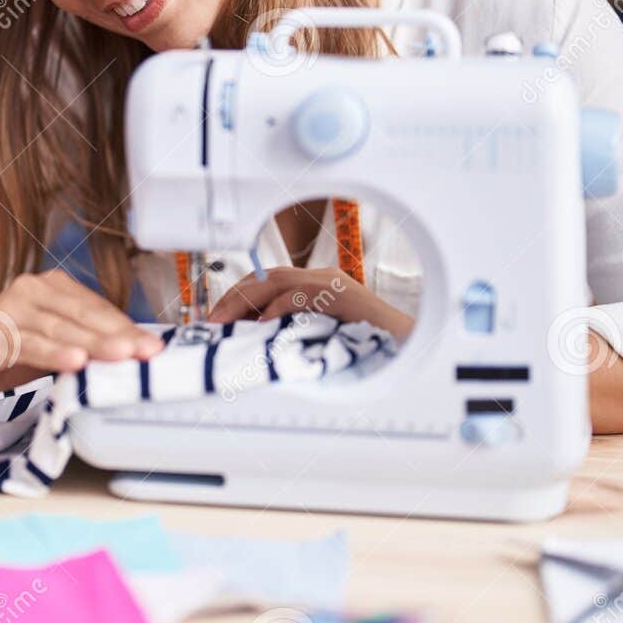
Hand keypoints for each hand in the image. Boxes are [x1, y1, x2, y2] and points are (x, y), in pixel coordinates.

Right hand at [0, 269, 165, 398]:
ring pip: (60, 329)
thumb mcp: (50, 345)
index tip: (154, 347)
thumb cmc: (6, 348)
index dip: (126, 327)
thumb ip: (82, 345)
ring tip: (123, 355)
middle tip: (147, 352)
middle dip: (119, 336)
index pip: (97, 308)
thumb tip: (131, 358)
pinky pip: (29, 344)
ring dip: (93, 344)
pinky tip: (75, 362)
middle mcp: (31, 290)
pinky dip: (53, 353)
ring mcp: (10, 308)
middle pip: (83, 316)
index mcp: (52, 288)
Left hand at [208, 266, 414, 338]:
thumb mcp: (322, 332)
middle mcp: (323, 278)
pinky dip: (276, 310)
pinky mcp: (341, 296)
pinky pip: (300, 296)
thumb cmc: (369, 345)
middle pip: (267, 276)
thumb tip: (256, 336)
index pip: (269, 279)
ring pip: (277, 281)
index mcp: (319, 284)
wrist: (409, 345)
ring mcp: (332, 284)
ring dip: (245, 302)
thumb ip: (294, 328)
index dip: (239, 294)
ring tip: (225, 322)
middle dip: (234, 297)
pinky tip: (261, 324)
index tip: (218, 316)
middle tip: (212, 321)